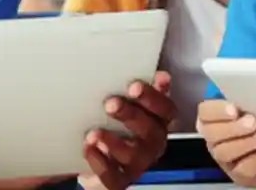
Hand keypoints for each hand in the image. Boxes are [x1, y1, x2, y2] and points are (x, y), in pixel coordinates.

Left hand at [81, 71, 175, 189]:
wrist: (101, 158)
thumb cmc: (118, 125)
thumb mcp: (130, 103)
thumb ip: (141, 89)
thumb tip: (157, 75)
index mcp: (158, 121)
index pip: (166, 109)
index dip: (153, 97)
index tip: (134, 86)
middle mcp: (152, 143)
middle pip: (150, 130)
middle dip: (131, 115)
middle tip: (111, 103)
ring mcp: (138, 163)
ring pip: (132, 155)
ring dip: (113, 142)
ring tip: (94, 132)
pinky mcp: (120, 180)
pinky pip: (113, 177)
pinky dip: (100, 163)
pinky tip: (89, 148)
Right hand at [196, 100, 255, 188]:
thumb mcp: (255, 106)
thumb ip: (248, 98)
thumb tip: (255, 85)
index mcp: (215, 118)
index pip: (205, 112)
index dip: (217, 111)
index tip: (234, 109)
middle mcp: (216, 139)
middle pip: (212, 134)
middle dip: (234, 127)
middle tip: (253, 121)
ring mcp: (225, 159)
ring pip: (225, 152)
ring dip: (247, 142)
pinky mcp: (239, 174)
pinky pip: (244, 169)